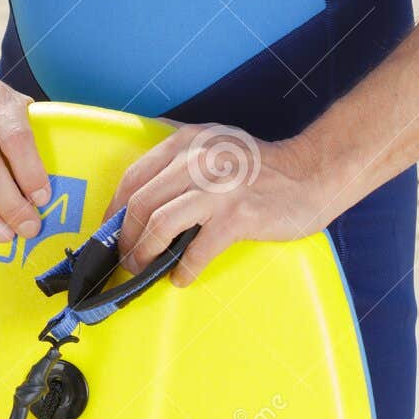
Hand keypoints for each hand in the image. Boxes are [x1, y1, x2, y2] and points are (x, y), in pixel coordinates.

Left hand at [104, 120, 335, 287]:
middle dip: (125, 238)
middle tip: (124, 259)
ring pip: (160, 224)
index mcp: (187, 142)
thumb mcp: (213, 145)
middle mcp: (198, 160)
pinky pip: (196, 250)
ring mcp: (218, 188)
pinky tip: (181, 277)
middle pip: (141, 203)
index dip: (114, 210)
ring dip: (144, 254)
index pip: (134, 177)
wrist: (309, 174)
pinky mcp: (237, 217)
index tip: (109, 232)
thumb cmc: (258, 167)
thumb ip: (179, 161)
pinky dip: (183, 270)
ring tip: (143, 269)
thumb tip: (136, 199)